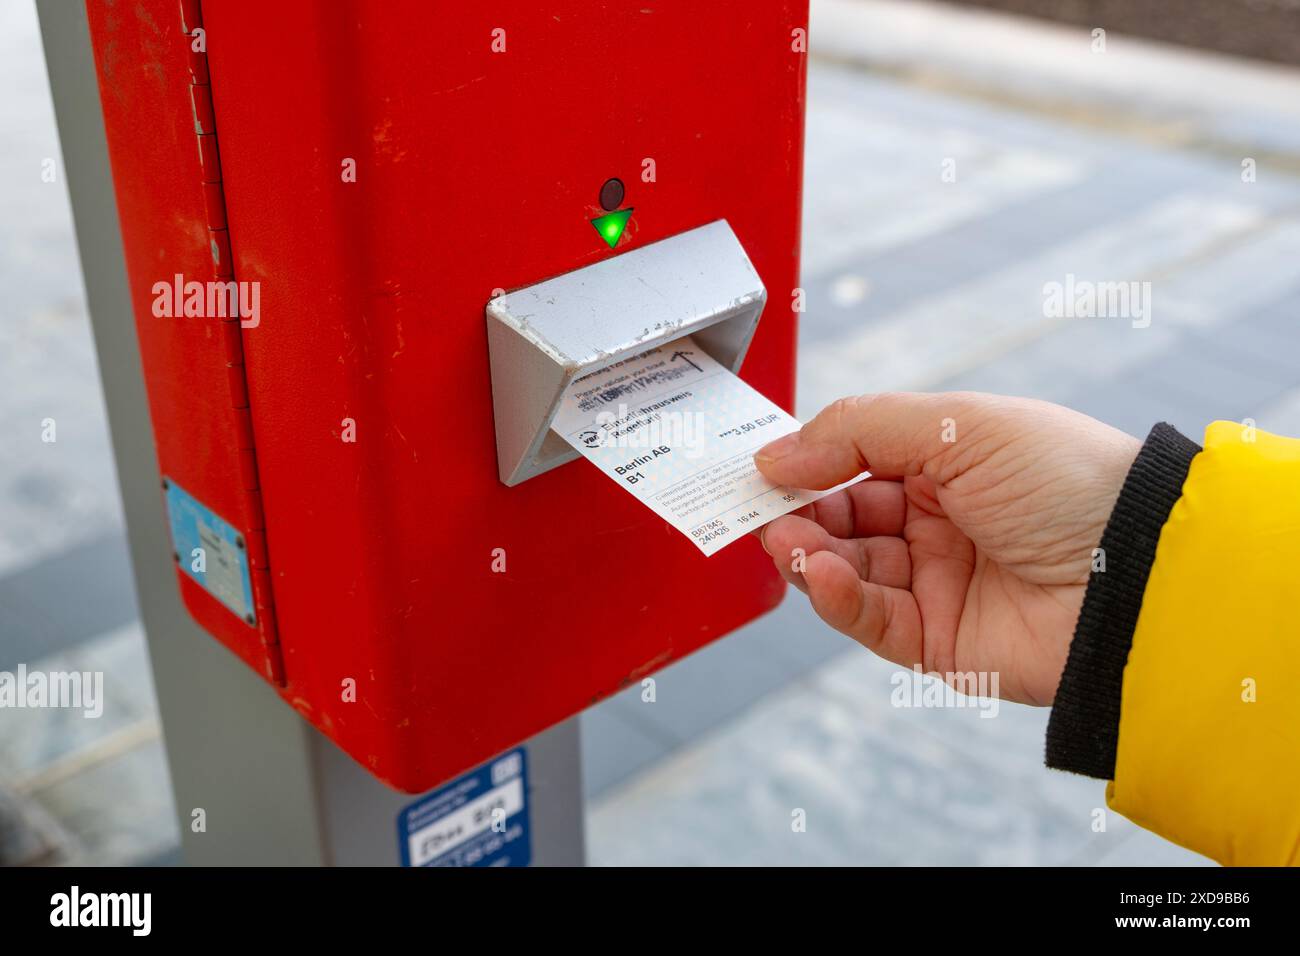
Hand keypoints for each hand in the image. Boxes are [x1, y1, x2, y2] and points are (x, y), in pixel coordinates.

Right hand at [754, 392, 1139, 704]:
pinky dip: (835, 597)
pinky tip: (817, 572)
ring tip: (786, 541)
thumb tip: (776, 453)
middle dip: (797, 514)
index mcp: (947, 466)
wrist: (1140, 569)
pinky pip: (870, 619)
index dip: (806, 466)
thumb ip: (858, 430)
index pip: (854, 465)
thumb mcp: (957, 426)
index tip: (757, 468)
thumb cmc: (1069, 480)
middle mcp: (939, 525)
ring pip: (845, 571)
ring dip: (807, 555)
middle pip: (840, 521)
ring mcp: (937, 585)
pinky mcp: (939, 643)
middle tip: (758, 510)